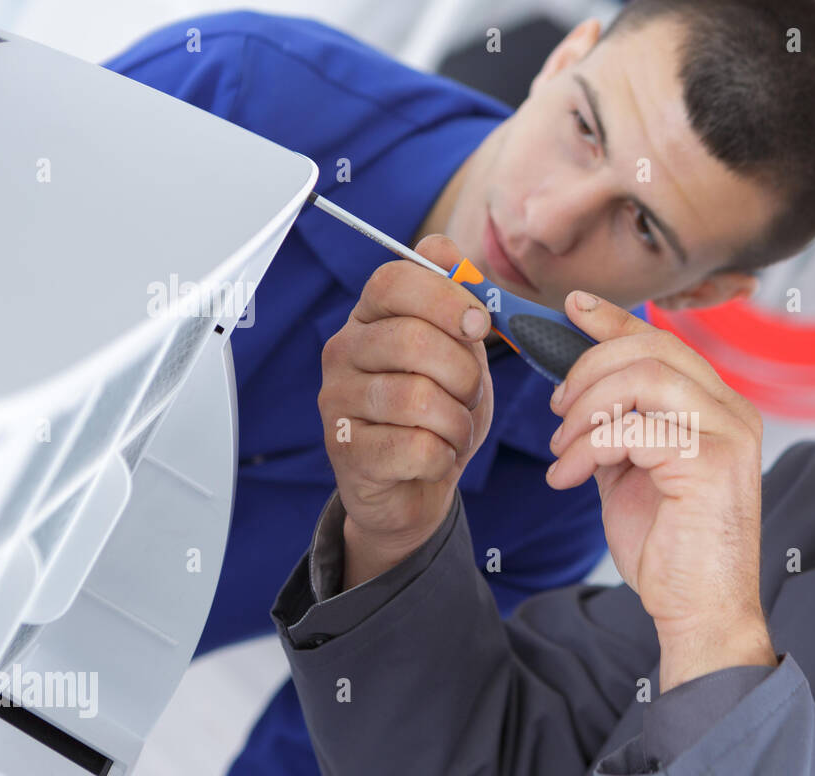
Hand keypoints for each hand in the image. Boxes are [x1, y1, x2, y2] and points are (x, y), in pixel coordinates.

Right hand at [317, 235, 493, 588]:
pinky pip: (415, 447)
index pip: (393, 280)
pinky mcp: (345, 450)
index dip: (445, 297)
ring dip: (457, 421)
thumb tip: (446, 250)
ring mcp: (337, 401)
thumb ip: (457, 304)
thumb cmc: (438, 412)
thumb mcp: (459, 353)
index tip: (478, 325)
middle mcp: (344, 351)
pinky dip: (442, 456)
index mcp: (370, 317)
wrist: (415, 486)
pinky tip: (435, 457)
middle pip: (412, 340)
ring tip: (454, 430)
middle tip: (469, 395)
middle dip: (463, 373)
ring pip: (417, 398)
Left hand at [547, 291, 776, 690]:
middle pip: (653, 349)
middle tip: (556, 412)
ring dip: (586, 410)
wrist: (700, 611)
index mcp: (718, 408)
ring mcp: (728, 433)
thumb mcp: (631, 474)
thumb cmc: (669, 550)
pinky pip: (634, 429)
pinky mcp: (713, 462)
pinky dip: (588, 448)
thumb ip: (616, 428)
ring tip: (561, 452)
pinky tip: (568, 477)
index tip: (573, 308)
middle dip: (587, 370)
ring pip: (645, 378)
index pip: (664, 343)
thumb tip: (576, 392)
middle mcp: (732, 412)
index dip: (615, 320)